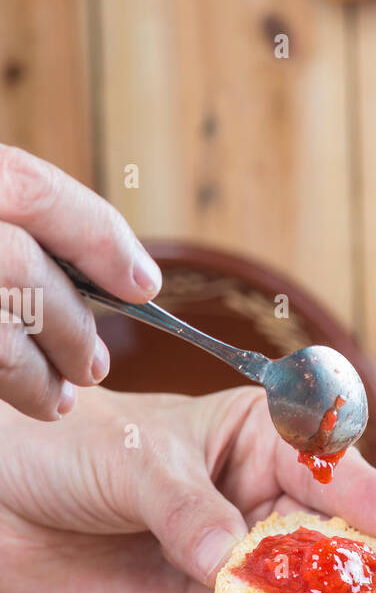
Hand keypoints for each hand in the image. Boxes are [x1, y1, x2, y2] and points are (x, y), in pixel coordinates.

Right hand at [0, 145, 161, 418]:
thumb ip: (42, 239)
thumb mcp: (3, 225)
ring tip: (69, 391)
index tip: (144, 288)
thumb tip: (134, 283)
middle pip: (16, 264)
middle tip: (96, 366)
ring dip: (47, 364)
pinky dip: (22, 384)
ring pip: (2, 320)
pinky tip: (42, 401)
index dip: (97, 238)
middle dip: (71, 321)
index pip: (31, 190)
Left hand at [0, 386, 375, 592]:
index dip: (369, 499)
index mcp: (266, 443)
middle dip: (366, 574)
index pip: (330, 468)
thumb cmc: (75, 448)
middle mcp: (270, 510)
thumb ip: (187, 508)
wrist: (4, 501)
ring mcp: (246, 574)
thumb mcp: (135, 461)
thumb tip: (228, 560)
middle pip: (336, 546)